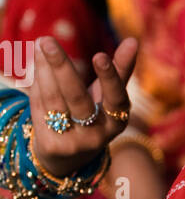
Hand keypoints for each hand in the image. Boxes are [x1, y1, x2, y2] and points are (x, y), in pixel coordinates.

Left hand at [30, 36, 136, 177]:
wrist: (68, 158)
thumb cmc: (93, 117)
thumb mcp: (109, 98)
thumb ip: (120, 70)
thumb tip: (132, 40)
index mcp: (117, 122)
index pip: (116, 99)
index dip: (109, 78)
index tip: (99, 55)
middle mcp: (97, 136)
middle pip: (78, 98)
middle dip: (62, 68)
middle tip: (47, 41)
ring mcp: (73, 142)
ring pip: (55, 100)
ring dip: (45, 70)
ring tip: (42, 45)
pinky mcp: (51, 144)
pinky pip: (40, 107)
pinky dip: (38, 83)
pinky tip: (38, 64)